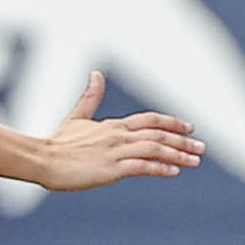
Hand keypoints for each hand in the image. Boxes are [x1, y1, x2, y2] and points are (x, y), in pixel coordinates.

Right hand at [32, 72, 205, 191]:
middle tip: (202, 148)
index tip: (189, 127)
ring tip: (195, 161)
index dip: (172, 122)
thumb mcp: (76, 118)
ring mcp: (116, 151)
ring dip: (178, 154)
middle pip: (158, 133)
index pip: (150, 120)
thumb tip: (96, 73)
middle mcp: (119, 135)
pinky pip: (142, 166)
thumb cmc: (57, 143)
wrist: (42, 160)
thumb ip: (90, 98)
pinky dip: (160, 167)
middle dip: (183, 140)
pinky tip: (174, 171)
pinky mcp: (112, 168)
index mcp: (113, 125)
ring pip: (155, 148)